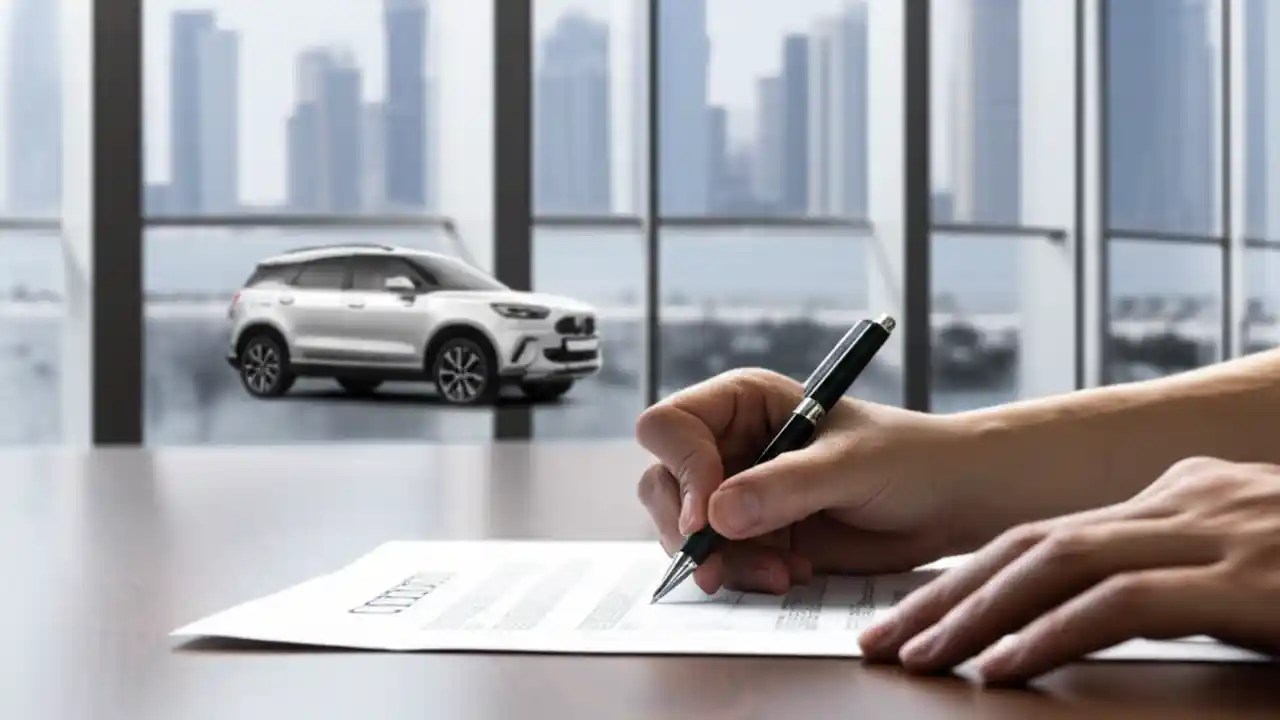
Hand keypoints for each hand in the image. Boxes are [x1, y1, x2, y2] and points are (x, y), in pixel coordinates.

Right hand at [635, 368, 975, 594]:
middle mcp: (731, 445)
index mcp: (743, 403)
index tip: (705, 516)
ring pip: (684, 532)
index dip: (680, 469)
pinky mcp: (756, 538)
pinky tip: (791, 576)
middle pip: (661, 483)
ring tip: (780, 575)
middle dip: (687, 529)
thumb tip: (714, 515)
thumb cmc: (910, 460)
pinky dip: (743, 578)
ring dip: (721, 562)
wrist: (952, 503)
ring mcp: (739, 494)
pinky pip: (720, 563)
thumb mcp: (850, 465)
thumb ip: (784, 487)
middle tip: (719, 564)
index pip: (669, 426)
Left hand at [859, 456, 1279, 682]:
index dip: (966, 576)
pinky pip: (1119, 605)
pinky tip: (1005, 667)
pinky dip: (1052, 635)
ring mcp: (1213, 533)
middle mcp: (1182, 501)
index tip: (912, 616)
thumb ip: (1173, 573)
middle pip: (1030, 542)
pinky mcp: (1244, 578)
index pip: (1042, 533)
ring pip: (1057, 564)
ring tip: (923, 659)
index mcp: (1176, 496)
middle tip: (885, 639)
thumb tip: (1088, 606)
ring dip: (978, 614)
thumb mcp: (1243, 566)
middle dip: (946, 593)